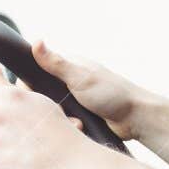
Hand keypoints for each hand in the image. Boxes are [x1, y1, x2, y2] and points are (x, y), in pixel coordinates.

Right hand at [30, 38, 145, 140]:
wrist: (136, 118)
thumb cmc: (112, 93)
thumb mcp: (80, 77)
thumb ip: (56, 63)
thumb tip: (36, 41)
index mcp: (67, 66)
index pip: (35, 73)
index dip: (32, 88)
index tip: (39, 99)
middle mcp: (69, 80)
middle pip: (42, 95)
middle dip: (51, 108)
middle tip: (64, 113)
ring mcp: (75, 98)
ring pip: (54, 111)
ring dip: (63, 119)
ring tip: (78, 123)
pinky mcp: (81, 114)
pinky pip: (66, 122)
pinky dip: (71, 126)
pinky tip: (82, 128)